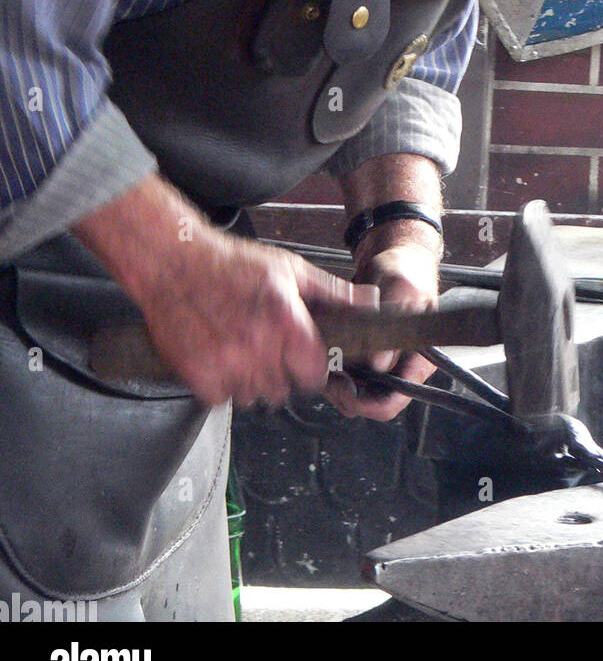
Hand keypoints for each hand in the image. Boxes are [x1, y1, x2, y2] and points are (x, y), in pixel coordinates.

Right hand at [72, 174, 381, 408]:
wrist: (174, 262)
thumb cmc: (232, 263)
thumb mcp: (291, 269)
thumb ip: (333, 293)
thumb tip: (370, 304)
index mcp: (284, 319)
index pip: (315, 374)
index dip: (312, 368)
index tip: (305, 359)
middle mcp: (255, 346)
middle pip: (285, 390)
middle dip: (282, 374)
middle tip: (269, 349)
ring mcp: (224, 364)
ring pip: (255, 397)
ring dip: (254, 380)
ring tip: (244, 349)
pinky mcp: (197, 376)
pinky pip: (224, 398)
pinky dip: (225, 384)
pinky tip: (222, 356)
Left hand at [325, 239, 440, 421]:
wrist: (394, 259)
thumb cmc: (407, 270)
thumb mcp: (402, 287)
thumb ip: (394, 317)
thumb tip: (381, 361)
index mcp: (420, 359)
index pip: (396, 398)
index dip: (371, 404)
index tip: (348, 393)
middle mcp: (402, 365)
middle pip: (373, 399)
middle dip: (347, 394)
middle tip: (329, 377)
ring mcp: (382, 362)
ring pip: (356, 390)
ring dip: (337, 382)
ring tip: (323, 363)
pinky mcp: (364, 353)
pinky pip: (346, 373)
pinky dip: (332, 368)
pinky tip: (322, 352)